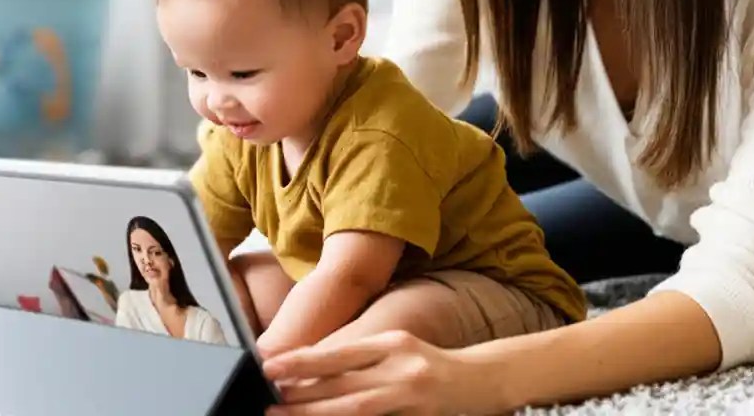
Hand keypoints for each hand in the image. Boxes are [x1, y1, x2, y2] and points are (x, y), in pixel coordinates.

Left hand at [262, 330, 469, 415]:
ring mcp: (412, 397)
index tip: (271, 367)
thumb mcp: (396, 348)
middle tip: (271, 398)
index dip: (304, 361)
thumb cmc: (429, 362)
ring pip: (357, 408)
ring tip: (286, 414)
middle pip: (345, 384)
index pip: (340, 353)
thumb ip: (361, 358)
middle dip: (304, 393)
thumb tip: (311, 367)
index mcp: (391, 343)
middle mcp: (401, 367)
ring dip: (318, 413)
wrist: (482, 377)